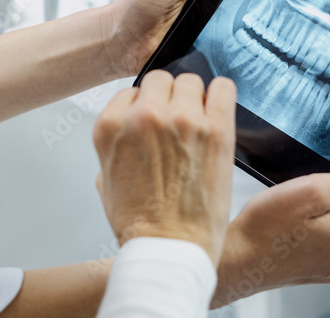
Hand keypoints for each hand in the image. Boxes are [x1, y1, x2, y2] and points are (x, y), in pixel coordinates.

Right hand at [92, 70, 237, 264]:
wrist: (169, 249)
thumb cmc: (140, 224)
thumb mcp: (106, 180)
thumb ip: (116, 146)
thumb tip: (130, 133)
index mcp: (111, 126)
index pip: (131, 91)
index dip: (144, 106)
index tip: (154, 119)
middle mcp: (144, 116)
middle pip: (160, 80)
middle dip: (168, 99)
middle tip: (176, 122)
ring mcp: (182, 119)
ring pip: (191, 81)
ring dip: (194, 98)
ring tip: (198, 123)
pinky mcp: (216, 129)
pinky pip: (223, 88)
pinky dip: (222, 94)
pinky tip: (219, 108)